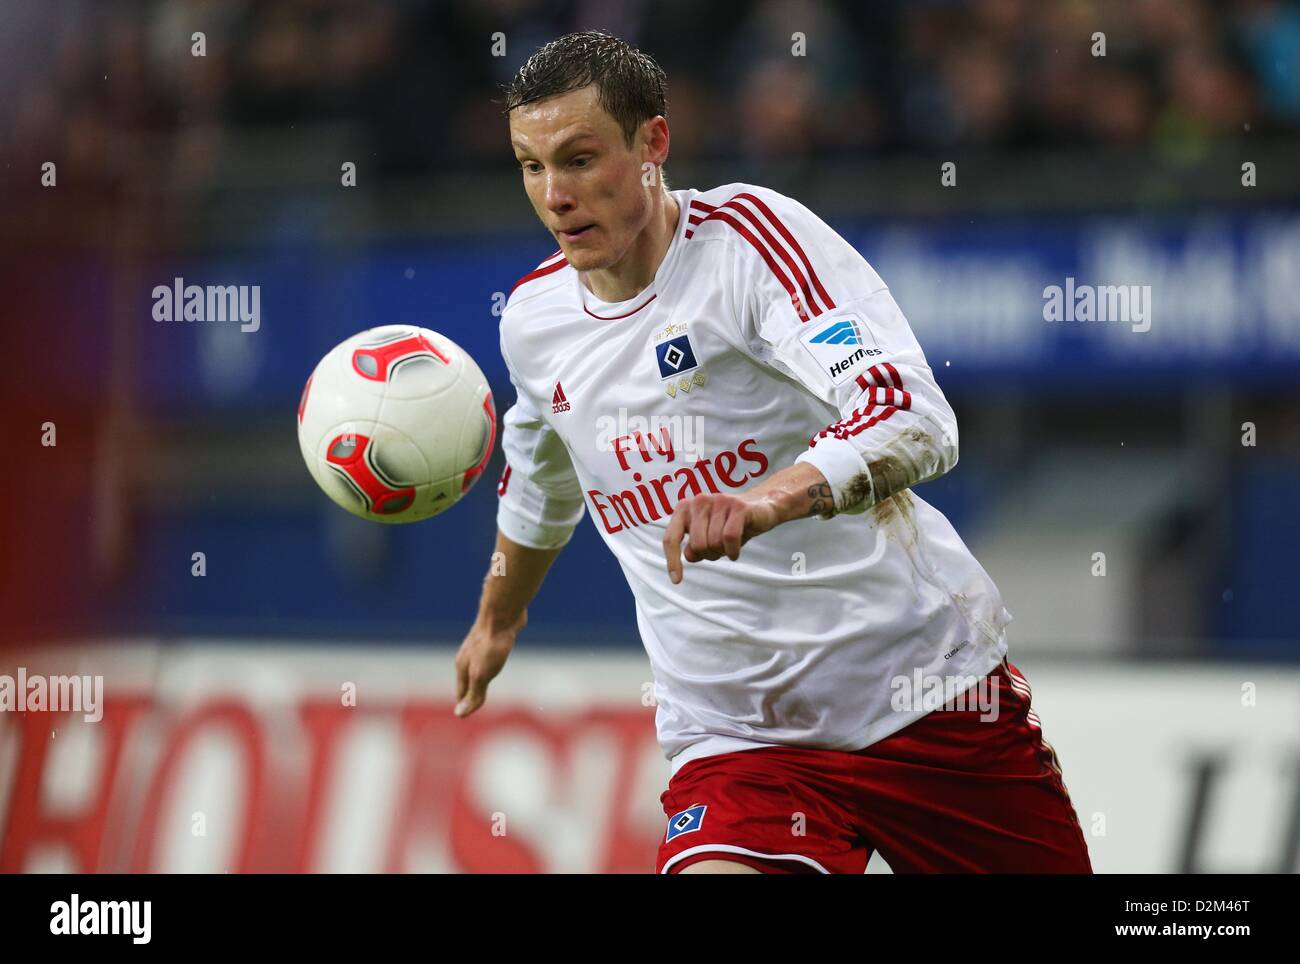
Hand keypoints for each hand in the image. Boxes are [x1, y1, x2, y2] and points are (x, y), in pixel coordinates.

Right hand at [454, 618, 518, 716]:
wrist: (502, 614)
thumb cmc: (491, 645)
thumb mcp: (481, 675)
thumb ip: (473, 694)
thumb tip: (459, 714)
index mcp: (462, 667)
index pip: (462, 692)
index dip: (465, 704)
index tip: (464, 715)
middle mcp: (468, 656)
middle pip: (467, 679)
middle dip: (470, 692)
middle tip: (472, 703)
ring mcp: (480, 646)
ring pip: (478, 666)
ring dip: (479, 677)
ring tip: (482, 685)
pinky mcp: (494, 638)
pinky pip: (490, 654)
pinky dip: (491, 663)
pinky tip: (495, 660)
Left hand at [662, 492, 779, 583]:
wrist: (762, 507)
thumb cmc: (731, 524)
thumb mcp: (709, 538)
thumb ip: (695, 547)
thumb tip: (689, 555)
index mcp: (686, 508)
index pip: (671, 537)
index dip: (672, 560)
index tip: (676, 580)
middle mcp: (700, 501)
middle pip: (696, 545)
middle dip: (709, 554)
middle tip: (720, 550)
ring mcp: (719, 501)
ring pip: (713, 542)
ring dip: (722, 552)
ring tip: (729, 546)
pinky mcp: (738, 507)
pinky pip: (729, 538)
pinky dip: (732, 551)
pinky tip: (735, 553)